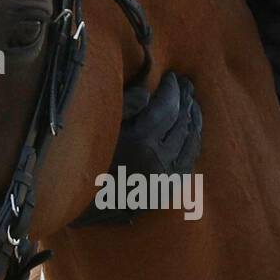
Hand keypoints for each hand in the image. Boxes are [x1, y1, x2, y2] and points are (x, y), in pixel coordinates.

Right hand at [72, 71, 201, 226]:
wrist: (86, 203)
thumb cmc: (88, 160)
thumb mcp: (103, 128)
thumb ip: (126, 106)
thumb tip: (148, 92)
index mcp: (140, 140)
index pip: (167, 106)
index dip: (172, 88)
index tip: (171, 76)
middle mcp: (158, 159)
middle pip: (182, 122)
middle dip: (185, 99)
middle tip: (186, 84)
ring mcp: (165, 176)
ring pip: (190, 142)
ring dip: (194, 119)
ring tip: (193, 103)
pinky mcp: (166, 189)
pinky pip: (188, 162)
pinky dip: (193, 144)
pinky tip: (193, 133)